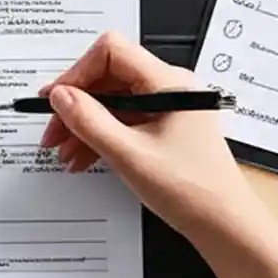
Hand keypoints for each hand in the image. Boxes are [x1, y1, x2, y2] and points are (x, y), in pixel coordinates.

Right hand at [40, 32, 266, 237]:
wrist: (225, 225)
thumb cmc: (193, 190)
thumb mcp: (129, 154)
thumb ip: (89, 121)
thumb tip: (60, 96)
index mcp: (169, 83)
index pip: (112, 52)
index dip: (78, 73)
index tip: (56, 99)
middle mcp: (169, 89)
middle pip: (108, 78)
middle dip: (76, 105)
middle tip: (52, 131)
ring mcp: (166, 109)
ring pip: (112, 103)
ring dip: (83, 125)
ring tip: (64, 152)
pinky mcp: (163, 129)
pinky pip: (122, 122)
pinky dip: (99, 137)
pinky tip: (83, 158)